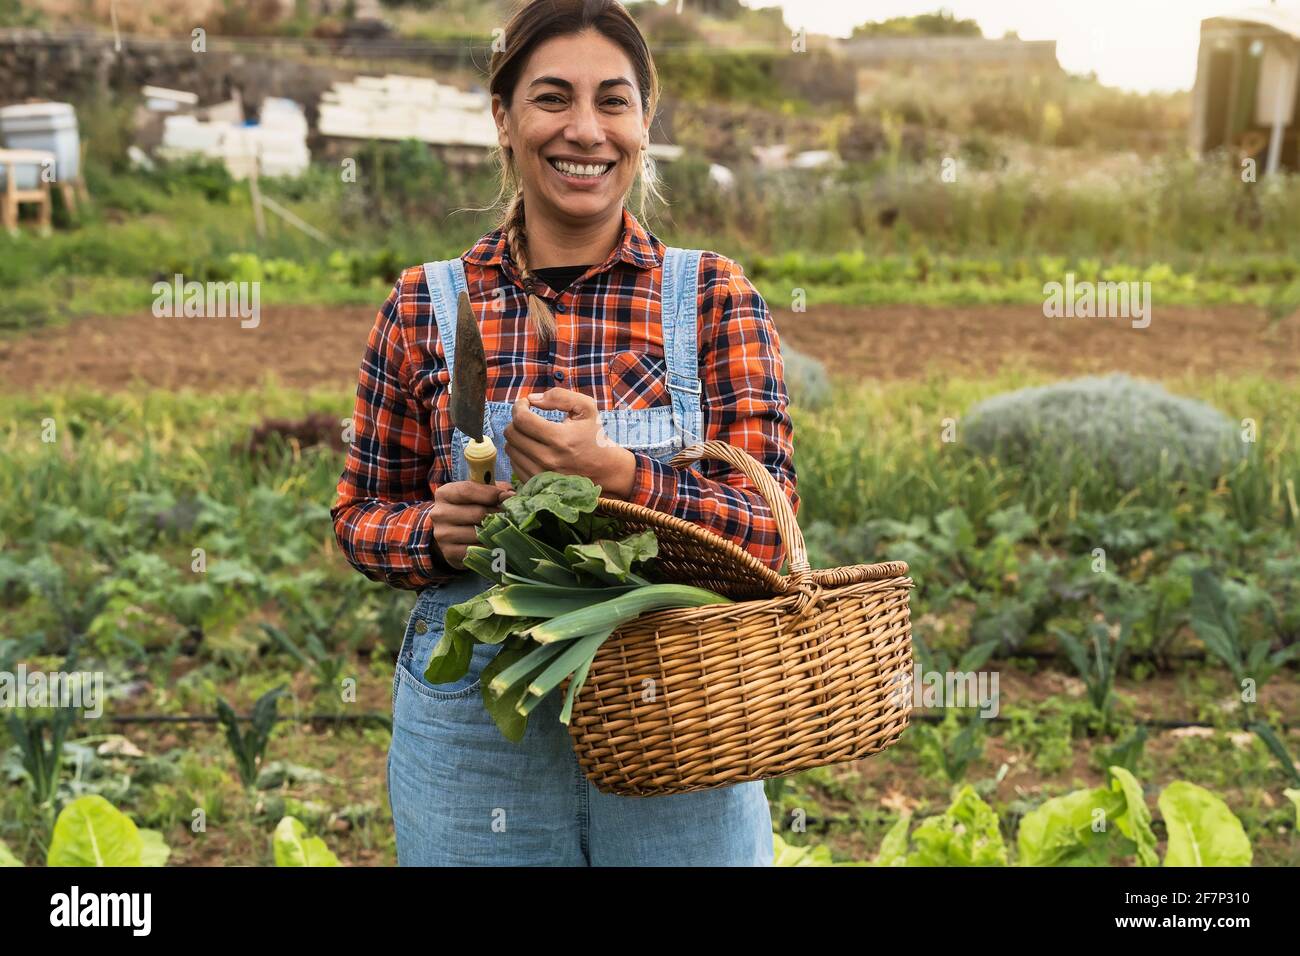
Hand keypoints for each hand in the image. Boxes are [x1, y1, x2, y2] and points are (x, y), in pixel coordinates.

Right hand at [430, 480, 514, 568]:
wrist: (452, 532)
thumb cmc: (470, 507)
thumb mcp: (477, 493)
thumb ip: (493, 489)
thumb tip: (510, 495)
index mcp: (445, 494)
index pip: (468, 491)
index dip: (491, 493)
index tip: (508, 496)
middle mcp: (439, 513)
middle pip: (477, 513)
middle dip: (497, 515)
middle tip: (510, 516)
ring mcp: (443, 535)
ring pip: (478, 533)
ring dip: (494, 532)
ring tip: (504, 529)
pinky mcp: (449, 552)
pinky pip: (476, 550)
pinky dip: (488, 547)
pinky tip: (494, 543)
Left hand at [503, 387, 636, 497]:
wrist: (605, 470)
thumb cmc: (594, 437)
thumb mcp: (586, 408)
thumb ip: (560, 396)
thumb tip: (533, 399)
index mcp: (560, 438)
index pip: (522, 419)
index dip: (519, 406)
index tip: (525, 403)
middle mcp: (548, 459)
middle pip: (511, 434)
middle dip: (516, 420)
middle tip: (527, 417)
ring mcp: (541, 474)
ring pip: (510, 449)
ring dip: (517, 437)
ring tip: (531, 433)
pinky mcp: (537, 484)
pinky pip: (514, 464)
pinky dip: (519, 452)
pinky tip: (532, 448)